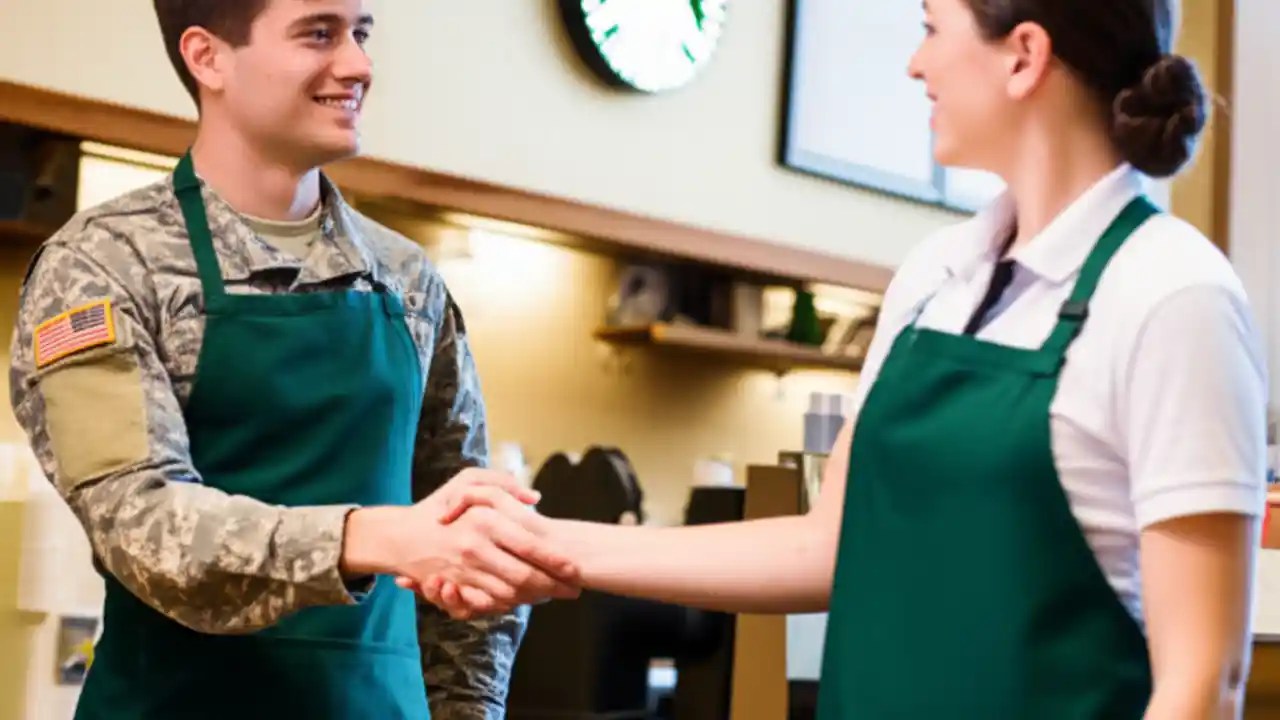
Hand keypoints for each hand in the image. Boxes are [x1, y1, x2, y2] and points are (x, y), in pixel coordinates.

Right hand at [397, 483, 579, 618]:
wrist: (399, 537)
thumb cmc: (439, 505)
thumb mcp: (468, 481)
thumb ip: (504, 483)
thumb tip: (535, 498)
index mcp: (485, 519)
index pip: (530, 545)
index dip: (556, 560)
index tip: (575, 568)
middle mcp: (476, 547)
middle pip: (525, 576)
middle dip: (553, 586)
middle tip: (572, 590)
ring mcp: (465, 570)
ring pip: (511, 593)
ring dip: (535, 597)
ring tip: (553, 594)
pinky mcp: (456, 587)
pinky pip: (490, 602)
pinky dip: (510, 603)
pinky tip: (524, 598)